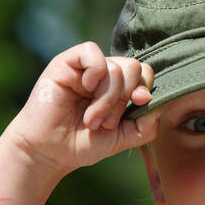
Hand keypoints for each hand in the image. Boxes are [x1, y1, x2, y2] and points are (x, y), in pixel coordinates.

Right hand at [3, 41, 160, 177]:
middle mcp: (102, 74)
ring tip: (92, 120)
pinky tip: (85, 90)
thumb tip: (156, 100)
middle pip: (133, 67)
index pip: (144, 73)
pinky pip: (91, 52)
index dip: (145, 89)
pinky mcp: (66, 63)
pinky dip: (95, 73)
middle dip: (124, 98)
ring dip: (107, 99)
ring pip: (115, 67)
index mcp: (117, 88)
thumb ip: (146, 124)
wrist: (49, 152)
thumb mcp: (123, 138)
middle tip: (106, 122)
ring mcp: (85, 68)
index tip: (136, 107)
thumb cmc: (82, 144)